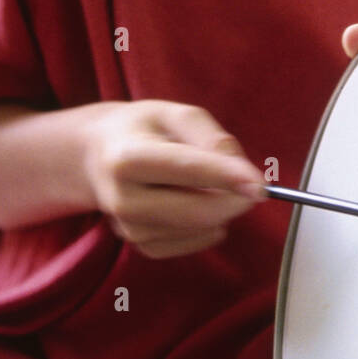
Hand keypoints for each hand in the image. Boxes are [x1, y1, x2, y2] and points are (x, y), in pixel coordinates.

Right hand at [81, 100, 264, 258]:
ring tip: (210, 184)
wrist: (96, 156)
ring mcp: (128, 227)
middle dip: (234, 200)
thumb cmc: (141, 129)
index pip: (185, 169)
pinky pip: (190, 244)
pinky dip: (207, 227)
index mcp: (127, 157)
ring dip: (220, 209)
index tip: (261, 185)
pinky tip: (202, 204)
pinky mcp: (139, 245)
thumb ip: (210, 136)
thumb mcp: (173, 113)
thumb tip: (242, 171)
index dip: (226, 177)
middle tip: (253, 184)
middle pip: (195, 210)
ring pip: (197, 229)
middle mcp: (122, 198)